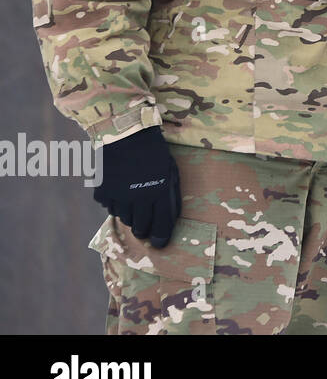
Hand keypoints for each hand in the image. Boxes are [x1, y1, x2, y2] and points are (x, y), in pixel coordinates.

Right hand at [92, 126, 180, 248]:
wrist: (126, 134)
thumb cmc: (153, 152)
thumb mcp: (170, 171)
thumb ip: (168, 194)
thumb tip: (167, 218)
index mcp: (160, 191)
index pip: (161, 223)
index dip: (160, 237)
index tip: (159, 244)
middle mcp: (139, 196)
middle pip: (140, 226)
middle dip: (143, 229)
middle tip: (144, 227)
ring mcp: (119, 195)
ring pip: (124, 218)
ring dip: (129, 214)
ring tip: (132, 199)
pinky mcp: (103, 191)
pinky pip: (108, 206)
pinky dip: (113, 202)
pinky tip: (118, 189)